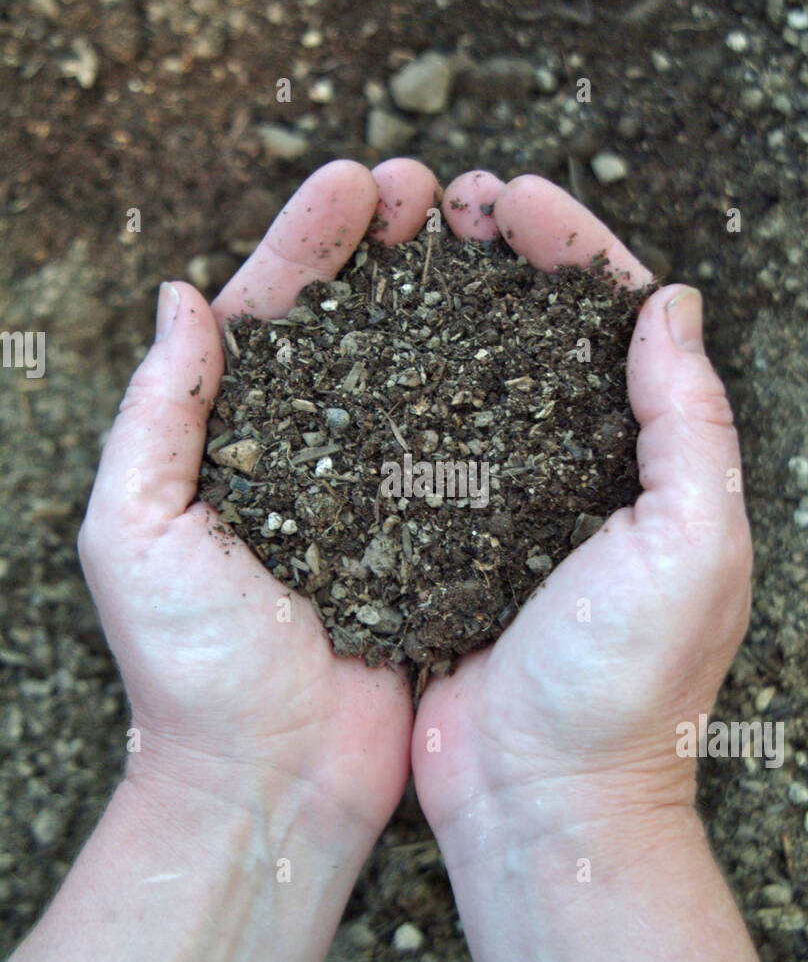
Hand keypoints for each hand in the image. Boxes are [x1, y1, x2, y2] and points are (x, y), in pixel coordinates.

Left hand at [78, 158, 442, 840]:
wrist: (270, 781)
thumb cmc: (191, 669)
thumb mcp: (134, 533)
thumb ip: (158, 416)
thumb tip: (184, 297)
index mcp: (228, 441)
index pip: (269, 314)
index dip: (310, 240)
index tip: (357, 179)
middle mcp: (307, 454)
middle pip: (351, 325)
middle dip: (386, 248)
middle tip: (429, 187)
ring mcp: (374, 494)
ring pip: (414, 372)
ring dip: (444, 298)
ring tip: (479, 231)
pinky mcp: (429, 538)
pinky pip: (461, 449)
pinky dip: (488, 389)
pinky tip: (520, 339)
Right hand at [412, 171, 752, 844]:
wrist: (543, 803)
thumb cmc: (631, 687)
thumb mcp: (693, 545)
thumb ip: (691, 422)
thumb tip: (673, 302)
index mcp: (651, 464)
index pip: (617, 321)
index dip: (572, 246)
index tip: (515, 197)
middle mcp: (581, 474)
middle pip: (539, 334)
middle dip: (500, 258)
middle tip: (449, 201)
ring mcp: (508, 509)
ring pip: (474, 378)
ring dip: (443, 306)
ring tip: (400, 247)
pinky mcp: (444, 545)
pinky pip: (420, 450)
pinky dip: (397, 390)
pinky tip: (359, 345)